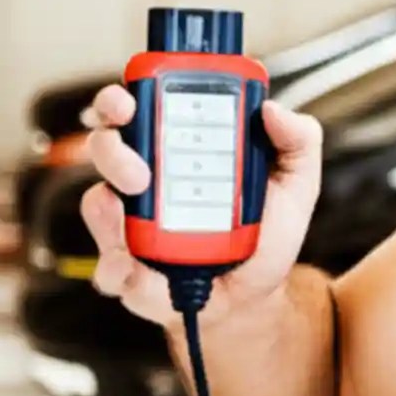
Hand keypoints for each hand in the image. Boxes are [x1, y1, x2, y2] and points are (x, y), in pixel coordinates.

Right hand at [79, 84, 322, 328]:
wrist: (260, 295)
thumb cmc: (268, 233)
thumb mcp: (296, 183)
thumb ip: (297, 141)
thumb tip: (274, 110)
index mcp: (180, 151)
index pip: (139, 112)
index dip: (122, 100)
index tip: (129, 99)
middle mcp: (148, 182)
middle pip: (106, 147)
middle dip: (111, 147)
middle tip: (141, 169)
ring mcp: (132, 226)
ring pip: (98, 202)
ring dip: (108, 204)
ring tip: (137, 210)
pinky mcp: (130, 271)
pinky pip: (108, 268)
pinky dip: (116, 267)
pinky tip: (133, 266)